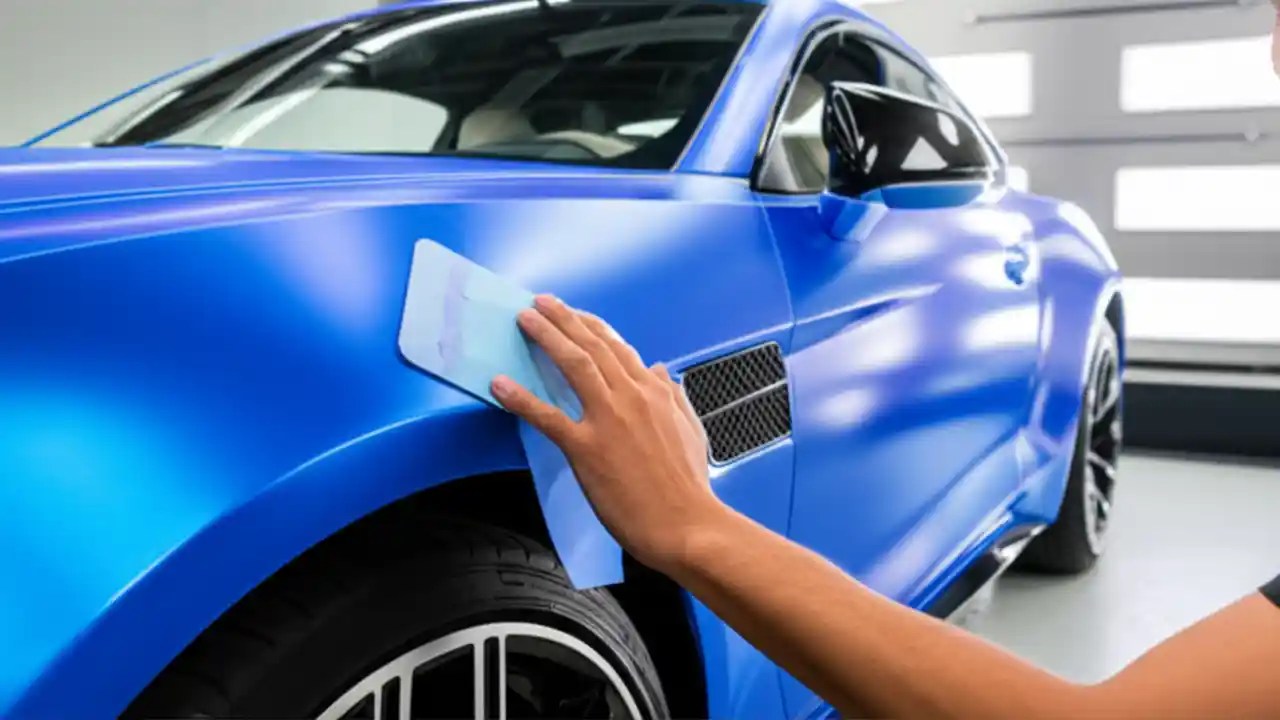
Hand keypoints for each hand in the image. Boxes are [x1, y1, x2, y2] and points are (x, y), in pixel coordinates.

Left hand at [491, 295, 726, 571]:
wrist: (686, 525)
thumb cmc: (688, 487)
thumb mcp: (690, 431)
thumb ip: (673, 398)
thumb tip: (661, 371)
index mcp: (654, 393)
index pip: (618, 348)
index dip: (592, 327)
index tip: (575, 314)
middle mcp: (631, 397)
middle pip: (593, 346)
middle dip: (564, 319)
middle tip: (541, 302)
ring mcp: (608, 421)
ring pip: (574, 365)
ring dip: (547, 337)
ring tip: (525, 319)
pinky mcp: (587, 449)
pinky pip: (548, 417)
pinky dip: (521, 398)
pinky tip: (500, 384)